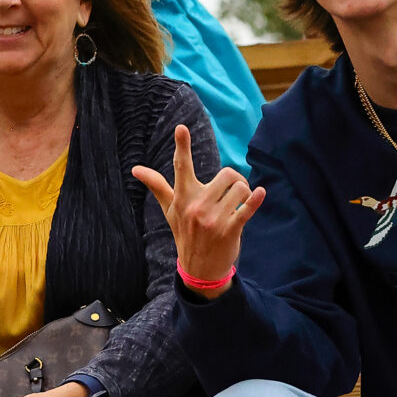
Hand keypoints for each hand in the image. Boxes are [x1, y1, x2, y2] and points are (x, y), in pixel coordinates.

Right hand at [131, 124, 261, 296]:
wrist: (199, 268)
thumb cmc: (184, 233)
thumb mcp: (170, 210)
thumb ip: (157, 185)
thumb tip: (135, 169)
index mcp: (182, 197)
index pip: (181, 167)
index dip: (182, 146)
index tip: (181, 128)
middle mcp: (196, 206)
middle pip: (227, 175)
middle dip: (236, 180)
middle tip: (234, 191)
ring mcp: (213, 219)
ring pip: (241, 189)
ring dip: (246, 193)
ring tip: (240, 203)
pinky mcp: (230, 230)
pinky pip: (247, 208)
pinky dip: (256, 199)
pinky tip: (261, 194)